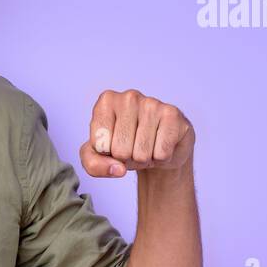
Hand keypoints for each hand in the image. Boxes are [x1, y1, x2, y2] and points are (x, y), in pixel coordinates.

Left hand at [79, 89, 194, 177]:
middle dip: (126, 158)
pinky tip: (161, 144)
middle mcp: (128, 97)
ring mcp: (152, 104)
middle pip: (120, 150)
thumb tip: (117, 169)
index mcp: (106, 102)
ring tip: (147, 146)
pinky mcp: (173, 115)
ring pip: (142, 153)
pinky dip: (161, 158)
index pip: (100, 144)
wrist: (157, 147)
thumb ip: (94, 164)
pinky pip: (162, 153)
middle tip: (132, 147)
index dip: (106, 152)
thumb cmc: (123, 146)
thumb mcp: (98, 157)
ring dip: (144, 159)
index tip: (112, 142)